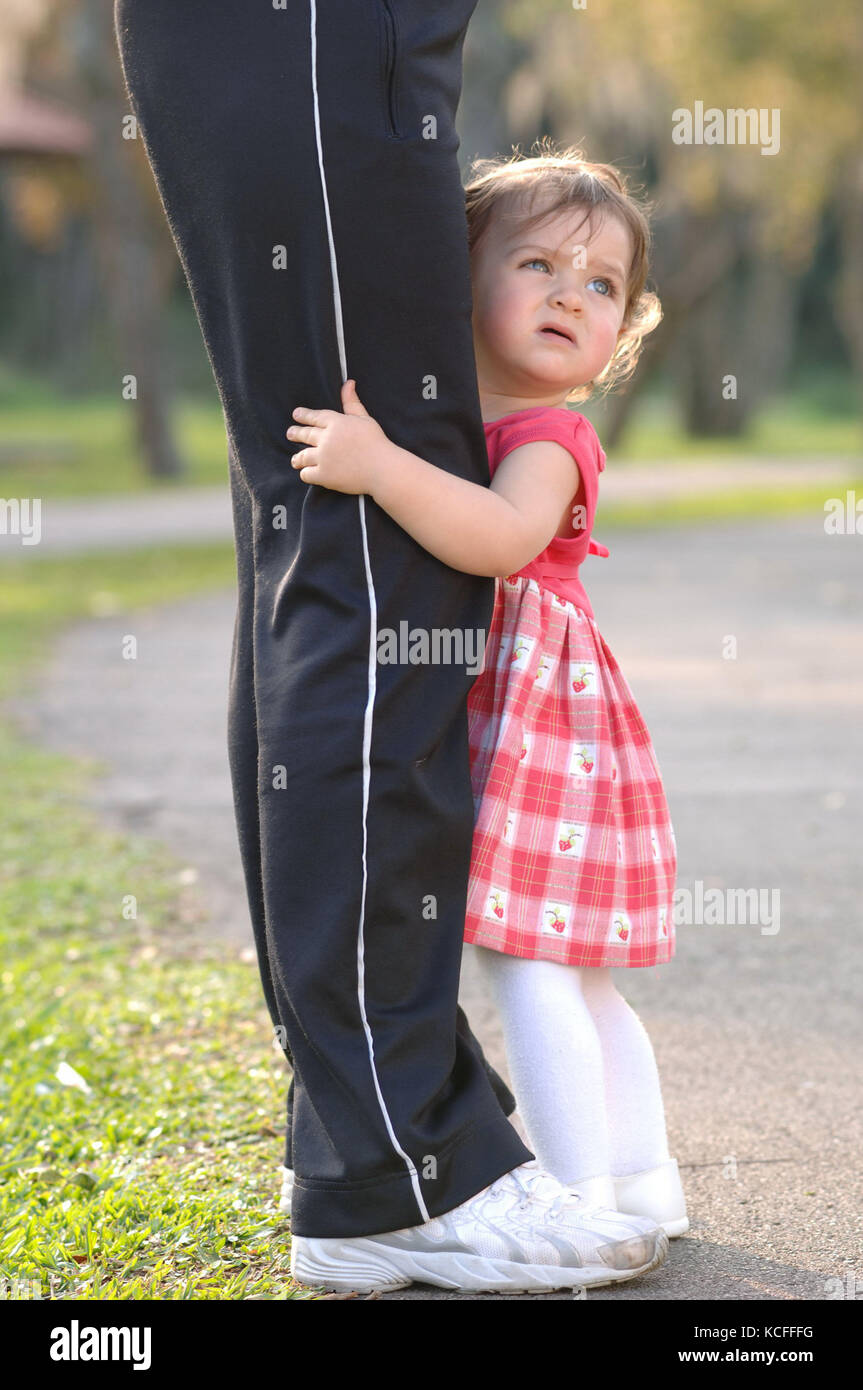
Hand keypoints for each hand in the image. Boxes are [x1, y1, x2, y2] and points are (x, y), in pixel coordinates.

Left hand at [286, 379, 389, 494]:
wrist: (382, 469)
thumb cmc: (376, 443)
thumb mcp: (364, 418)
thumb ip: (351, 402)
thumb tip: (348, 382)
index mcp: (336, 422)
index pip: (314, 416)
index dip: (303, 415)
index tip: (296, 415)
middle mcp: (326, 438)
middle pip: (304, 434)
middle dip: (295, 434)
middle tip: (290, 434)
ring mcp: (323, 457)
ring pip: (301, 456)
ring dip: (298, 458)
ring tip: (296, 460)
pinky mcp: (323, 475)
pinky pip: (306, 474)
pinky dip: (306, 473)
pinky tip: (307, 472)